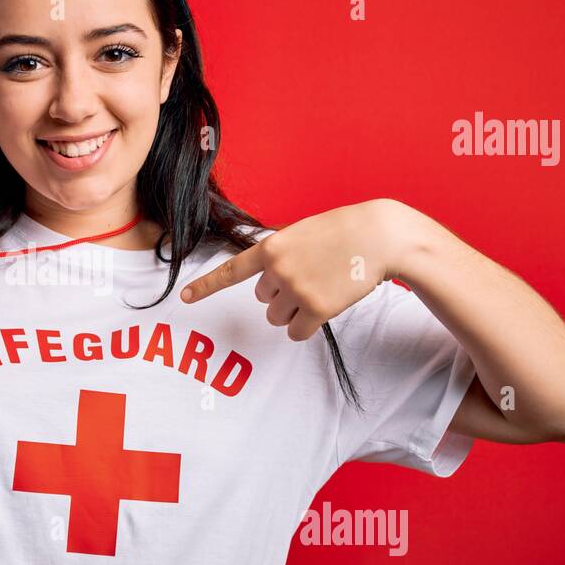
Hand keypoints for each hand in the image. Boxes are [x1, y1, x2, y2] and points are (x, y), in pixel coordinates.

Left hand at [179, 198, 420, 340]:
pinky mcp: (316, 309)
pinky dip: (306, 326)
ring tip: (320, 287)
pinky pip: (296, 332)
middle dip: (282, 293)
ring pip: (277, 317)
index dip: (206, 286)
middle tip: (311, 276)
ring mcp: (296, 290)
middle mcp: (278, 270)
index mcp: (271, 247)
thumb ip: (279, 254)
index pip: (232, 271)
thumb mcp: (302, 233)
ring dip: (294, 310)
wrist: (379, 236)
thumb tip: (263, 279)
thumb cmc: (342, 232)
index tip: (184, 297)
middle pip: (262, 300)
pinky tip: (325, 306)